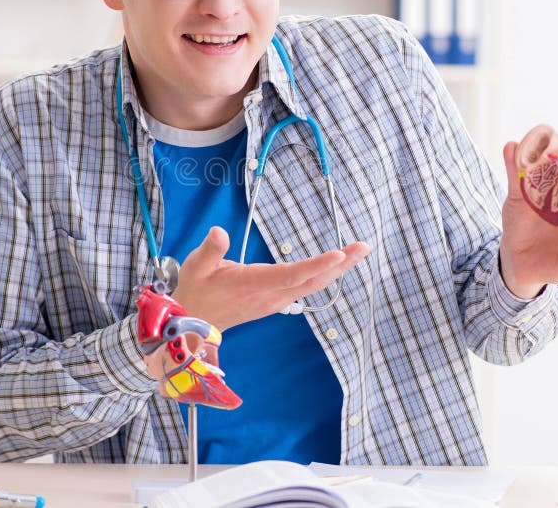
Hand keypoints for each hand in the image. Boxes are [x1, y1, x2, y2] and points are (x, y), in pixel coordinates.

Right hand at [171, 226, 369, 329]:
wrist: (194, 324)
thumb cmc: (196, 290)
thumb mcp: (197, 266)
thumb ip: (211, 249)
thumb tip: (218, 232)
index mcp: (254, 284)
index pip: (292, 274)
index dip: (317, 265)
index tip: (339, 254)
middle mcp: (271, 295)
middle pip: (313, 280)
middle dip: (340, 264)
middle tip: (364, 247)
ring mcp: (276, 301)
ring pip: (313, 286)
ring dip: (337, 269)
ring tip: (358, 252)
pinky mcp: (276, 302)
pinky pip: (306, 288)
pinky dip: (325, 275)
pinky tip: (336, 266)